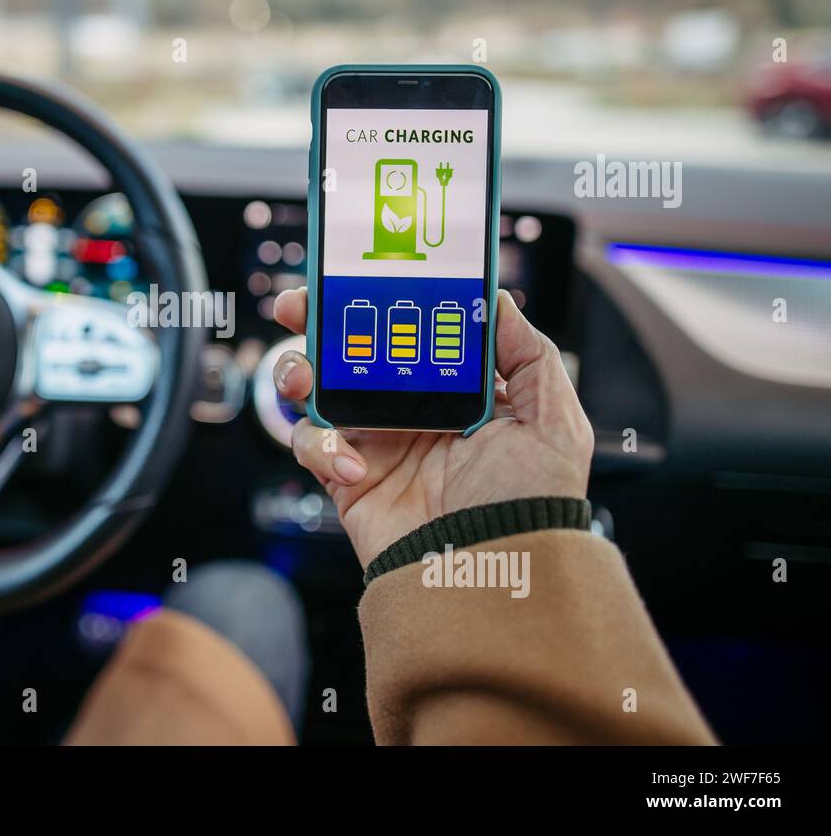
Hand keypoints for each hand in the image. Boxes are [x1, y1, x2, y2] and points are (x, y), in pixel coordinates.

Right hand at [273, 288, 592, 567]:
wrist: (494, 577)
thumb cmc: (532, 505)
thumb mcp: (553, 421)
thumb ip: (529, 353)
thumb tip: (495, 297)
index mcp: (457, 391)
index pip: (410, 330)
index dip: (381, 301)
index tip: (357, 273)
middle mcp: (412, 412)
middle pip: (350, 350)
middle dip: (316, 321)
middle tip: (297, 304)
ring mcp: (376, 444)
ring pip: (316, 390)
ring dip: (297, 373)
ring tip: (303, 377)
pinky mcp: (346, 480)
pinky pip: (310, 446)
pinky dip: (319, 448)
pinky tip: (352, 467)